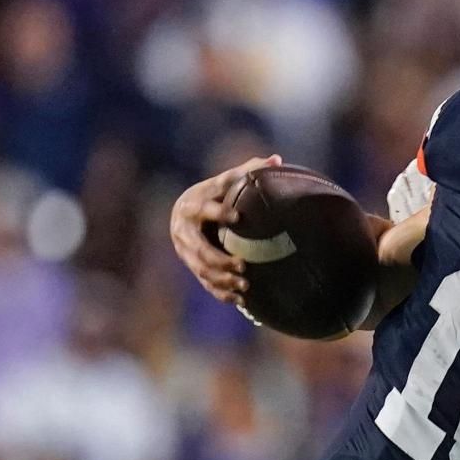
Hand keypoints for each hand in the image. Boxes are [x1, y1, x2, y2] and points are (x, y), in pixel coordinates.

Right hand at [171, 154, 281, 306]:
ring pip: (201, 269)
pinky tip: (241, 300)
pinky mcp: (192, 266)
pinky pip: (204, 282)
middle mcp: (184, 231)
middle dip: (220, 259)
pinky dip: (221, 292)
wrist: (183, 213)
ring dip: (222, 279)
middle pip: (200, 249)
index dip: (220, 212)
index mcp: (193, 206)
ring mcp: (186, 251)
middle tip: (244, 265)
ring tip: (246, 285)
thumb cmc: (211, 194)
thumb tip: (277, 159)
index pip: (205, 209)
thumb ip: (246, 171)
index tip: (238, 217)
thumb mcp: (223, 182)